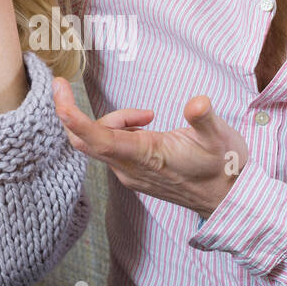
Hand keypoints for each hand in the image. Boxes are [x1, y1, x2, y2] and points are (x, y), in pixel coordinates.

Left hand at [52, 79, 250, 219]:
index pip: (98, 138)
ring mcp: (130, 173)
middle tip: (66, 85)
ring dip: (112, 120)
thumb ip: (205, 119)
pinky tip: (146, 125)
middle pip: (85, 140)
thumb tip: (197, 102)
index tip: (58, 92)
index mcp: (145, 156)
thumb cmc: (224, 167)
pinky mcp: (134, 173)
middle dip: (73, 113)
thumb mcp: (221, 138)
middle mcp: (130, 168)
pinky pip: (111, 148)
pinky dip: (119, 130)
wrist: (228, 200)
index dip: (73, 118)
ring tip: (147, 115)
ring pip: (99, 142)